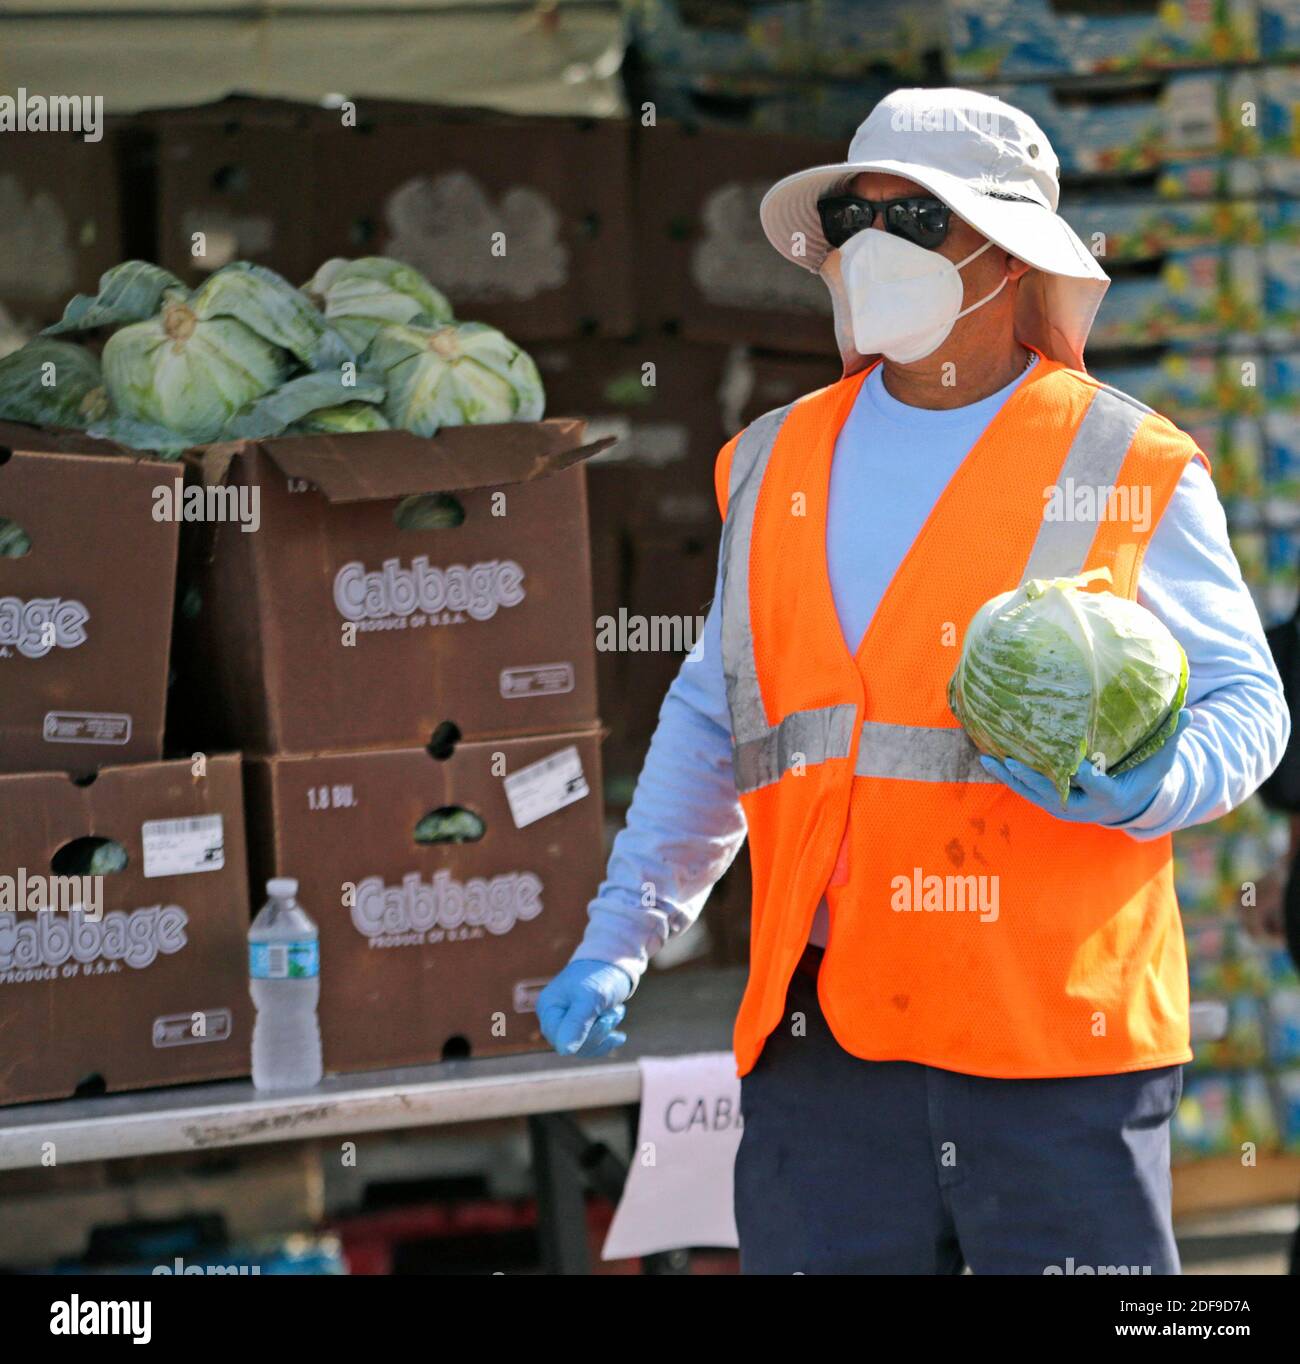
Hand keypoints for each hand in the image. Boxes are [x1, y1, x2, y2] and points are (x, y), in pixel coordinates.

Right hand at [536, 959, 632, 1057]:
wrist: (616, 959)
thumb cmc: (601, 974)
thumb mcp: (591, 998)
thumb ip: (577, 1024)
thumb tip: (564, 1052)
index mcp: (548, 1007)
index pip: (562, 1041)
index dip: (587, 1037)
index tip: (607, 1020)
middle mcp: (553, 1015)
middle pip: (573, 1046)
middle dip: (599, 1033)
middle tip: (615, 1012)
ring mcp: (565, 1019)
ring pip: (584, 1047)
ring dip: (605, 1032)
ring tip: (617, 1012)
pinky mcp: (579, 1022)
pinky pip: (590, 1044)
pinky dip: (607, 1037)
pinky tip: (619, 1035)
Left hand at [979, 711, 1191, 826]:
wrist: (1129, 807)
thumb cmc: (1145, 777)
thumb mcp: (1159, 761)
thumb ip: (1170, 738)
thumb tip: (1187, 711)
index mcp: (1109, 796)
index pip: (1097, 786)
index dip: (1086, 776)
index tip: (1077, 764)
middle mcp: (1083, 806)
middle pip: (1054, 794)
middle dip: (1033, 779)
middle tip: (1013, 762)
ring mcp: (1063, 807)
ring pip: (1033, 794)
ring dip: (1011, 777)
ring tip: (987, 758)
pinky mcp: (1050, 803)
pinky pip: (1026, 790)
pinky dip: (1010, 776)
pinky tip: (989, 758)